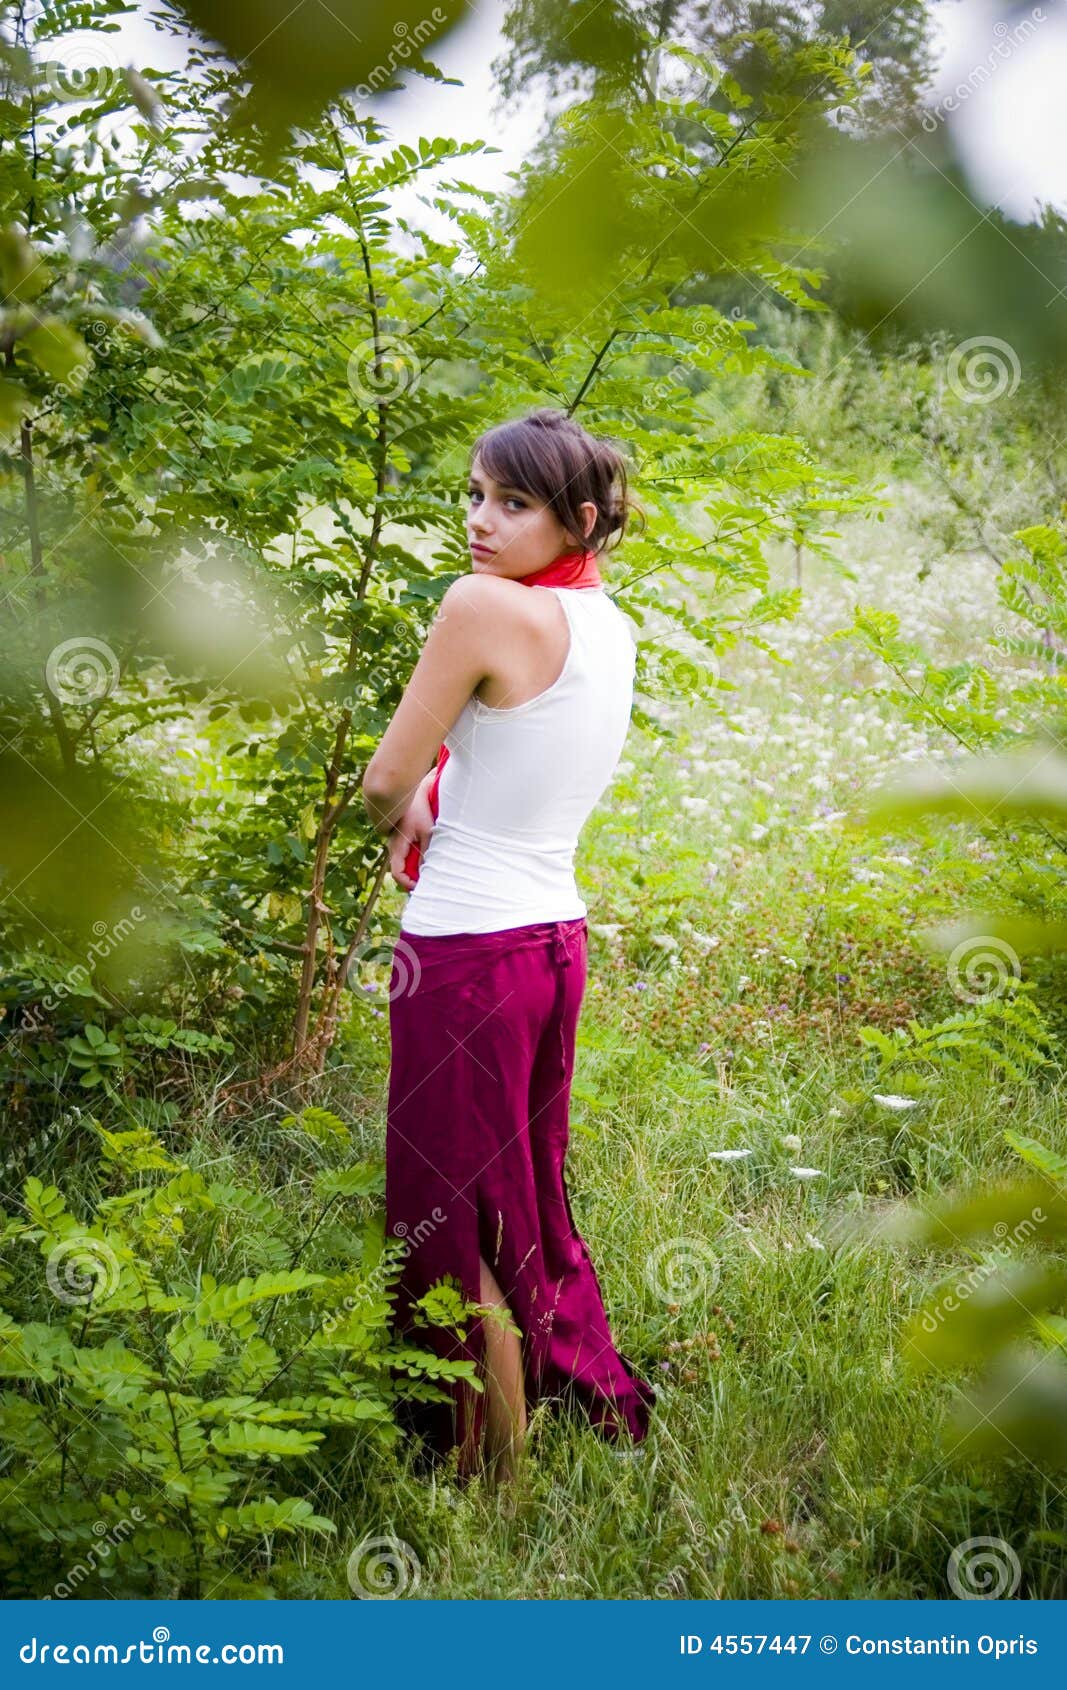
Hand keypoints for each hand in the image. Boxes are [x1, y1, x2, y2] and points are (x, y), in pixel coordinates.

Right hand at [388, 774, 436, 890]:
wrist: (410, 793)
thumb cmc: (419, 812)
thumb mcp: (427, 833)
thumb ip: (425, 852)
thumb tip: (425, 871)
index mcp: (397, 846)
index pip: (397, 873)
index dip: (407, 884)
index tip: (420, 887)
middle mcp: (392, 847)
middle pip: (398, 872)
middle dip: (410, 882)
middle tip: (425, 888)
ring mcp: (395, 844)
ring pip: (401, 865)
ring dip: (411, 873)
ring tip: (426, 878)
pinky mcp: (399, 840)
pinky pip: (403, 857)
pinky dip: (412, 864)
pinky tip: (423, 865)